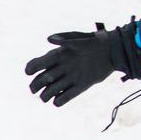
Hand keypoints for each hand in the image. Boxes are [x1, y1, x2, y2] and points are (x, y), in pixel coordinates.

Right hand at [25, 19, 140, 106]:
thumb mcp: (79, 39)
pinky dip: (60, 100)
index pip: (38, 63)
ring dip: (45, 95)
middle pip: (42, 79)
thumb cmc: (93, 41)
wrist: (111, 50)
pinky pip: (67, 96)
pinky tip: (57, 101)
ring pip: (52, 90)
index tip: (29, 72)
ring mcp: (70, 78)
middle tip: (33, 89)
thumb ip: (64, 39)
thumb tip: (49, 39)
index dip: (31, 68)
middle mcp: (61, 68)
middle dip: (35, 85)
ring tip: (45, 97)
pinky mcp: (80, 86)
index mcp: (57, 56)